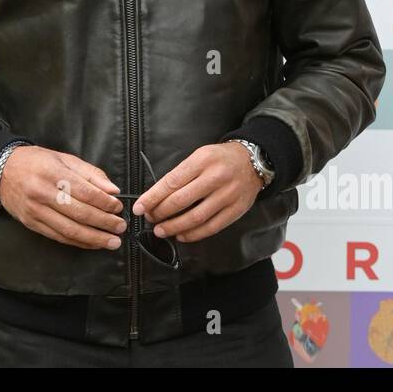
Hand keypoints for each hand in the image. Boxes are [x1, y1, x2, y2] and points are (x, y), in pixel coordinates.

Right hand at [0, 147, 127, 250]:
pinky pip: (58, 237)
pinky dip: (78, 242)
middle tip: (120, 227)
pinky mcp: (32, 223)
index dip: (105, 203)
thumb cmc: (36, 162)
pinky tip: (92, 243)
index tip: (118, 207)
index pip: (85, 192)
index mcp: (53, 173)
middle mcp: (43, 193)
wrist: (3, 170)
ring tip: (112, 241)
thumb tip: (113, 191)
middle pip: (79, 213)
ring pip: (70, 230)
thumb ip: (90, 174)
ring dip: (94, 238)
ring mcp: (36, 211)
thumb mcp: (64, 159)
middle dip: (104, 223)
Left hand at [132, 143, 263, 243]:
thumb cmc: (220, 159)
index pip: (171, 182)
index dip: (152, 197)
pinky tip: (182, 235)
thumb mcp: (199, 156)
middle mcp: (215, 177)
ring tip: (161, 230)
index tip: (139, 207)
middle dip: (160, 213)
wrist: (253, 161)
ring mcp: (227, 195)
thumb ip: (181, 174)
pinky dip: (194, 234)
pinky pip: (212, 227)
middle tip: (150, 219)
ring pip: (195, 217)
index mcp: (202, 161)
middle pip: (181, 201)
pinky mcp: (236, 209)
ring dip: (174, 227)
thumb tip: (156, 196)